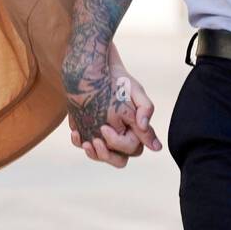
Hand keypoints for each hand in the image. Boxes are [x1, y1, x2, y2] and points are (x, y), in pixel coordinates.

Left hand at [64, 42, 161, 167]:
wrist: (96, 69)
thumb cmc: (118, 79)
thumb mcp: (135, 90)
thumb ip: (146, 110)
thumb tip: (154, 142)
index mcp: (135, 129)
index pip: (133, 149)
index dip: (119, 144)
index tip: (105, 128)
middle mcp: (121, 135)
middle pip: (119, 160)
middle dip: (106, 154)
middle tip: (96, 139)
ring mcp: (104, 135)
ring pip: (101, 156)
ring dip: (93, 153)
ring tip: (86, 141)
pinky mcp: (89, 130)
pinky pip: (84, 145)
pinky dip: (79, 142)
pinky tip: (75, 132)